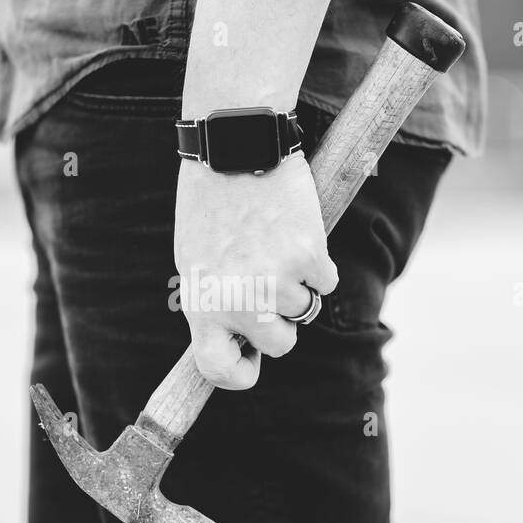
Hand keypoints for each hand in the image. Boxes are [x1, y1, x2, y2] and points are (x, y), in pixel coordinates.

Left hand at [174, 152, 337, 389]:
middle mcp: (237, 300)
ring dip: (298, 284)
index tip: (251, 360)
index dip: (238, 374)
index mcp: (201, 303)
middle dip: (281, 321)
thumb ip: (214, 302)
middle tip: (268, 284)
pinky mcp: (308, 256)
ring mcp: (275, 281)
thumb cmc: (210, 203)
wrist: (234, 148)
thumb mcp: (195, 259)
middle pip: (280, 345)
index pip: (217, 368)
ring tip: (274, 245)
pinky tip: (295, 231)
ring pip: (305, 310)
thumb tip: (238, 341)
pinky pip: (327, 280)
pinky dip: (318, 260)